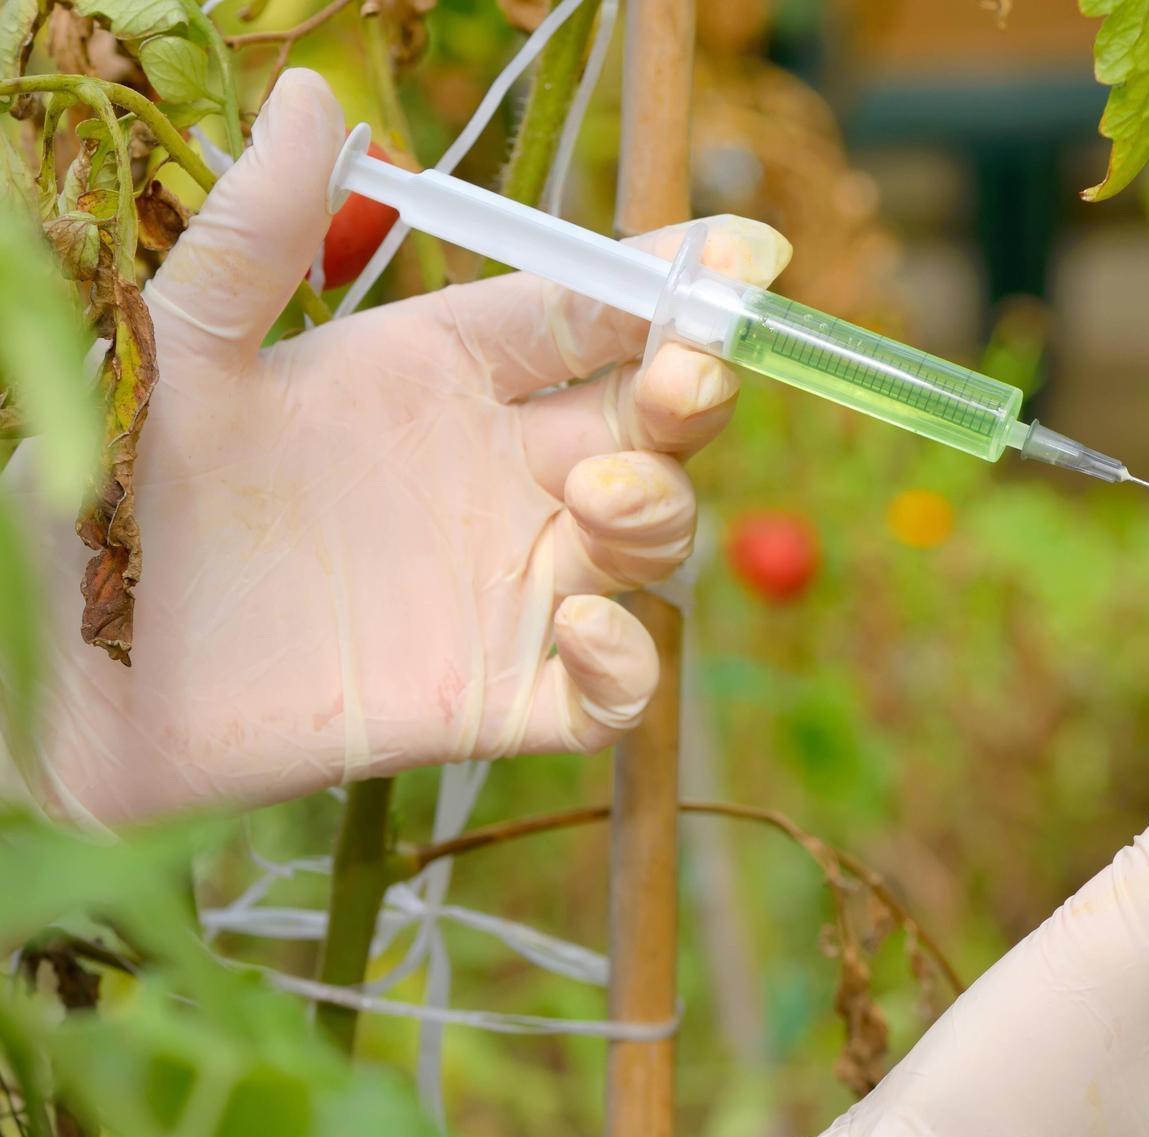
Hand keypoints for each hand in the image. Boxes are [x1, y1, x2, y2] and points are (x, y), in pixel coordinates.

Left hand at [2, 69, 790, 822]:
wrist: (72, 678)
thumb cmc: (110, 498)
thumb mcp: (179, 353)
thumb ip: (253, 234)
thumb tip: (312, 93)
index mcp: (440, 374)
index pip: (588, 312)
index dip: (671, 281)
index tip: (743, 254)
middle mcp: (495, 474)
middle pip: (649, 424)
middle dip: (693, 394)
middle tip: (689, 378)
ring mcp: (504, 588)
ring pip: (650, 543)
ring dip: (658, 514)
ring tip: (598, 500)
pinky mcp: (495, 699)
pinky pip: (607, 690)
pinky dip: (626, 664)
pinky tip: (578, 630)